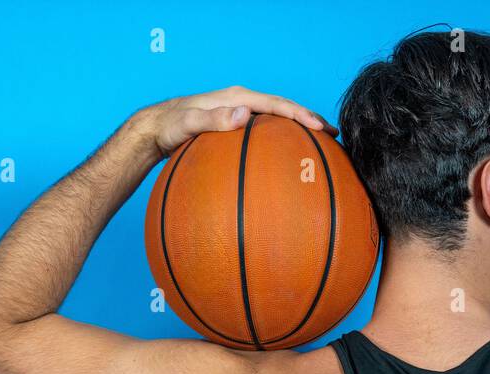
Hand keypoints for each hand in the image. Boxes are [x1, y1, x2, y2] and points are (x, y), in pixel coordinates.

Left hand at [138, 86, 338, 157]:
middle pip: (283, 110)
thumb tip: (243, 114)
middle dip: (309, 120)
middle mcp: (241, 104)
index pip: (275, 104)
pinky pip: (264, 135)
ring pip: (277, 122)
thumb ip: (213, 120)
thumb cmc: (168, 127)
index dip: (299, 114)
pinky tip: (288, 161)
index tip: (319, 127)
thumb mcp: (187, 124)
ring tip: (322, 146)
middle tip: (334, 135)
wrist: (155, 130)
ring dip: (299, 132)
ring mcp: (240, 116)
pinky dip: (281, 143)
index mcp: (236, 98)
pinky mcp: (236, 130)